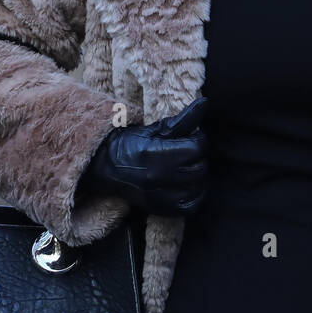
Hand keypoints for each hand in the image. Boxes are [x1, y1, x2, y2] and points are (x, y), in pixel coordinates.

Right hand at [76, 97, 207, 215]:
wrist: (106, 167)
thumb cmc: (131, 143)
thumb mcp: (155, 128)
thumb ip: (183, 119)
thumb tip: (205, 103)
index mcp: (157, 154)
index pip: (197, 147)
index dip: (198, 140)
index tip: (191, 138)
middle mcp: (159, 177)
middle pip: (200, 168)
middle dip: (198, 157)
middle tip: (189, 153)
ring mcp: (160, 196)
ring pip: (198, 187)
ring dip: (198, 176)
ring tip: (188, 167)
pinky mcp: (160, 209)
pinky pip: (191, 206)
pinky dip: (195, 196)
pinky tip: (188, 185)